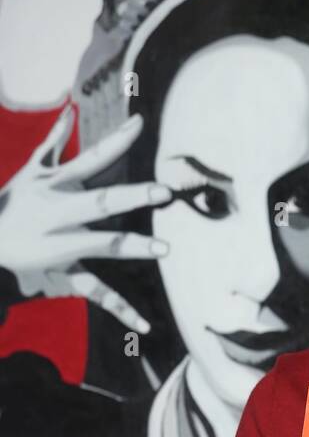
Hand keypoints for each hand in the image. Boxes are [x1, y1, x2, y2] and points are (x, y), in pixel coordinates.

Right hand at [0, 105, 173, 332]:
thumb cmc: (11, 202)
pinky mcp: (62, 271)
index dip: (116, 141)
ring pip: (102, 244)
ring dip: (133, 245)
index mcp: (58, 183)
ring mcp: (62, 243)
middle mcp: (61, 211)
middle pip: (101, 201)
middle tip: (163, 191)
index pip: (92, 158)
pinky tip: (145, 326)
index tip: (141, 123)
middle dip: (131, 195)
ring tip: (166, 248)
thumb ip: (53, 141)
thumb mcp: (30, 170)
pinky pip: (96, 292)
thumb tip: (67, 110)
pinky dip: (122, 310)